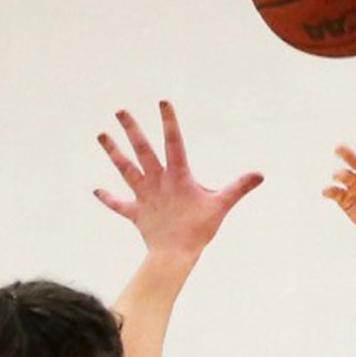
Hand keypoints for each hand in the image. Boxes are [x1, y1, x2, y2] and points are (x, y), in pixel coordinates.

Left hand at [96, 101, 263, 256]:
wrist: (175, 254)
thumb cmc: (199, 229)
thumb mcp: (221, 205)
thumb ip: (239, 187)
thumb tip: (260, 175)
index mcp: (178, 176)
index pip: (174, 142)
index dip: (169, 121)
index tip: (162, 102)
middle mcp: (157, 181)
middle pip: (142, 150)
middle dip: (131, 129)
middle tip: (120, 110)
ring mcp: (144, 196)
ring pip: (126, 169)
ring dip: (113, 152)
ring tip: (101, 135)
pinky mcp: (136, 213)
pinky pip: (119, 205)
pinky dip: (108, 198)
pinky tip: (96, 190)